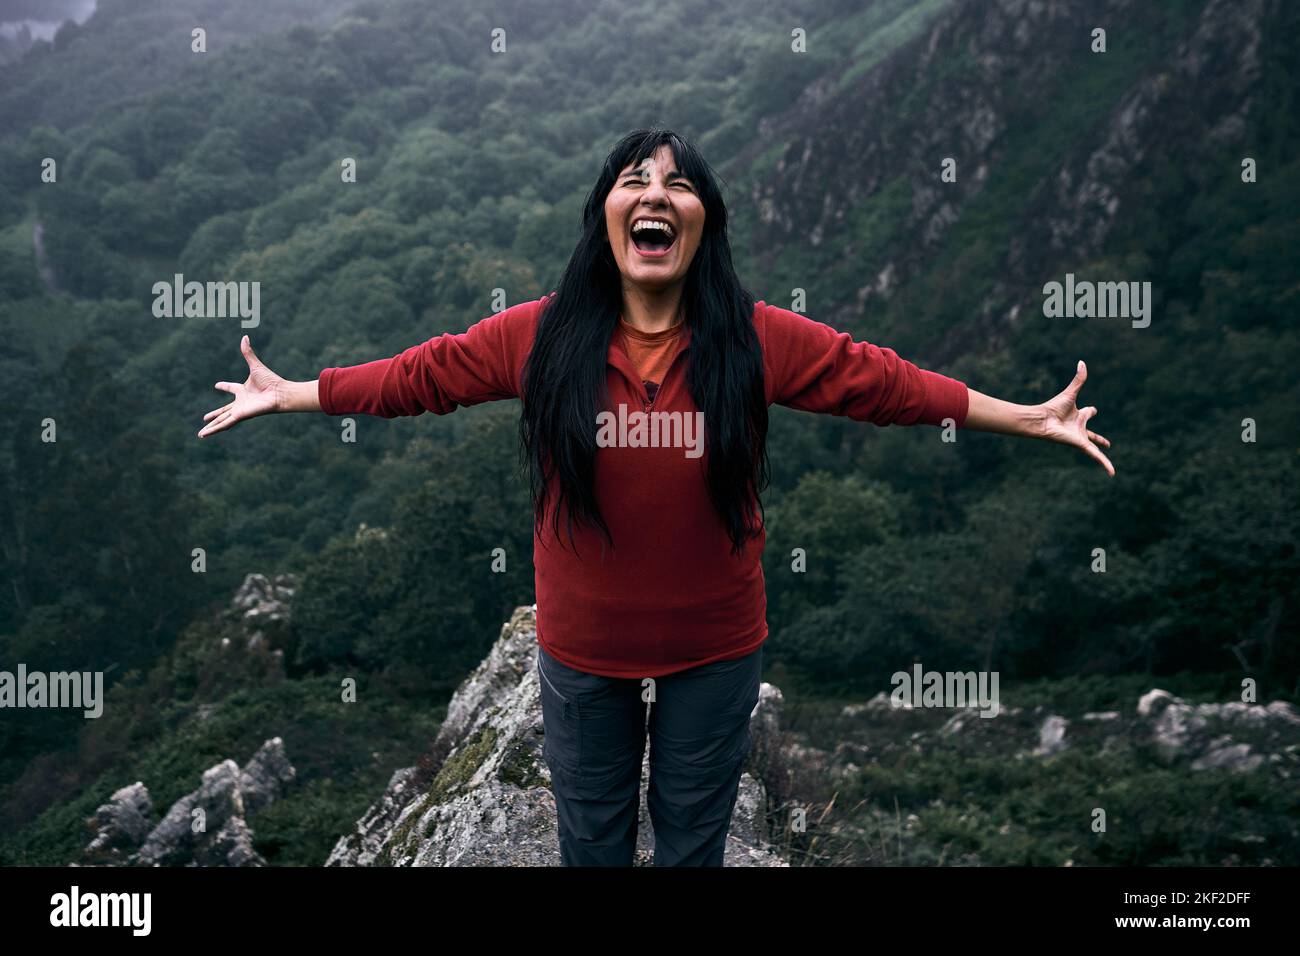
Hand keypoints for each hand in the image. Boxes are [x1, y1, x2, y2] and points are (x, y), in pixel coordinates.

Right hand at [197, 335, 285, 437]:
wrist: (280, 393)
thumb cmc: (271, 381)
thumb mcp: (255, 365)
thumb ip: (248, 352)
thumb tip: (244, 336)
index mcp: (243, 390)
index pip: (231, 388)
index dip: (224, 386)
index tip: (217, 385)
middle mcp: (241, 402)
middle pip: (224, 410)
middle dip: (214, 415)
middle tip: (204, 418)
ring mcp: (240, 411)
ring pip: (222, 420)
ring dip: (211, 427)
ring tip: (200, 434)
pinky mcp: (240, 416)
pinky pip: (224, 424)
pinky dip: (214, 429)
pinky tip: (205, 434)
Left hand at [1038, 360, 1113, 475]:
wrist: (1042, 419)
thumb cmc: (1052, 407)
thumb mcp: (1071, 392)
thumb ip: (1079, 379)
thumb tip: (1082, 362)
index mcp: (1078, 415)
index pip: (1089, 412)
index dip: (1091, 410)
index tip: (1093, 410)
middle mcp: (1079, 427)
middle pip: (1092, 433)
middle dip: (1099, 438)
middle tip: (1107, 444)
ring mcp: (1080, 437)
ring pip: (1095, 449)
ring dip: (1102, 457)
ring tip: (1111, 469)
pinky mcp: (1080, 444)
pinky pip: (1095, 455)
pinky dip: (1104, 463)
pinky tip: (1112, 472)